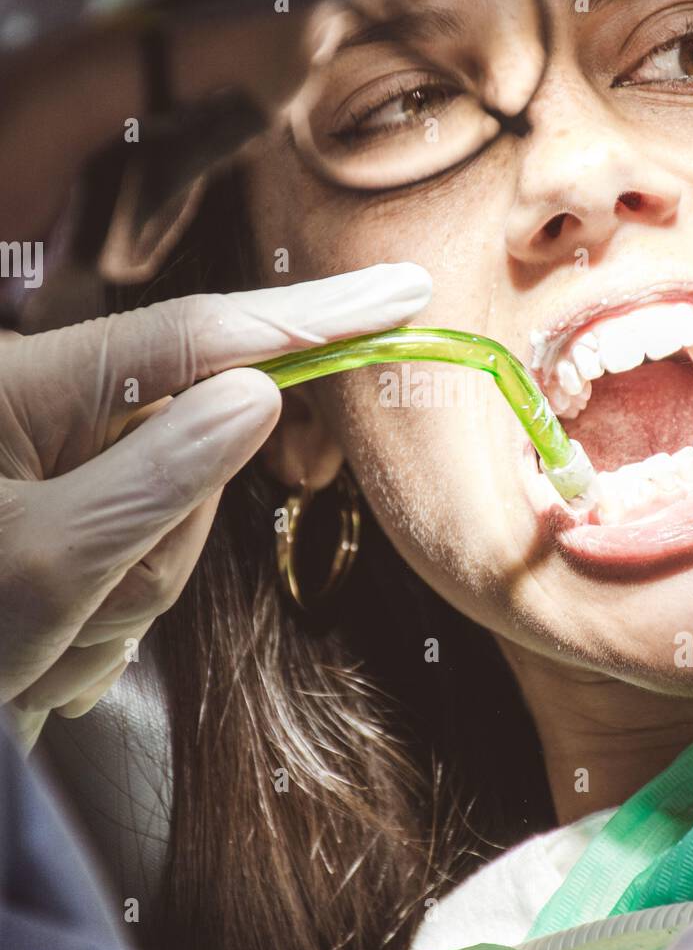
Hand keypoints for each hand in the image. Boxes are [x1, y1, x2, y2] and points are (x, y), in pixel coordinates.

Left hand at [0, 263, 430, 749]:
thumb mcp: (47, 564)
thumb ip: (162, 477)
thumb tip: (261, 392)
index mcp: (30, 387)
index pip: (197, 335)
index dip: (309, 318)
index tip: (399, 297)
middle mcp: (48, 415)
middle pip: (192, 453)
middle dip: (155, 550)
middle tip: (77, 616)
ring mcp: (59, 473)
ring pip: (172, 521)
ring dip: (120, 602)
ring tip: (40, 647)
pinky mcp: (67, 521)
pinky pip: (141, 563)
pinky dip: (104, 620)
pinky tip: (40, 653)